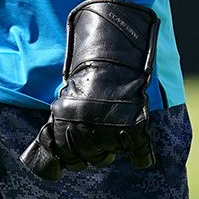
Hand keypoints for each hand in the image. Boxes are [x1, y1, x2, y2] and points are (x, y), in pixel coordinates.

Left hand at [20, 0, 159, 179]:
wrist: (114, 40)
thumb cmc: (89, 60)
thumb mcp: (67, 87)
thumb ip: (64, 115)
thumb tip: (56, 147)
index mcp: (63, 116)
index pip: (63, 156)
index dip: (70, 156)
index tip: (75, 152)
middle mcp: (84, 126)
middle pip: (88, 158)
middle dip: (93, 151)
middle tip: (100, 134)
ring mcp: (109, 128)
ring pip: (110, 157)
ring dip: (113, 148)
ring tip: (115, 130)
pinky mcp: (134, 126)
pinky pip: (140, 154)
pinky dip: (142, 155)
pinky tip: (139, 149)